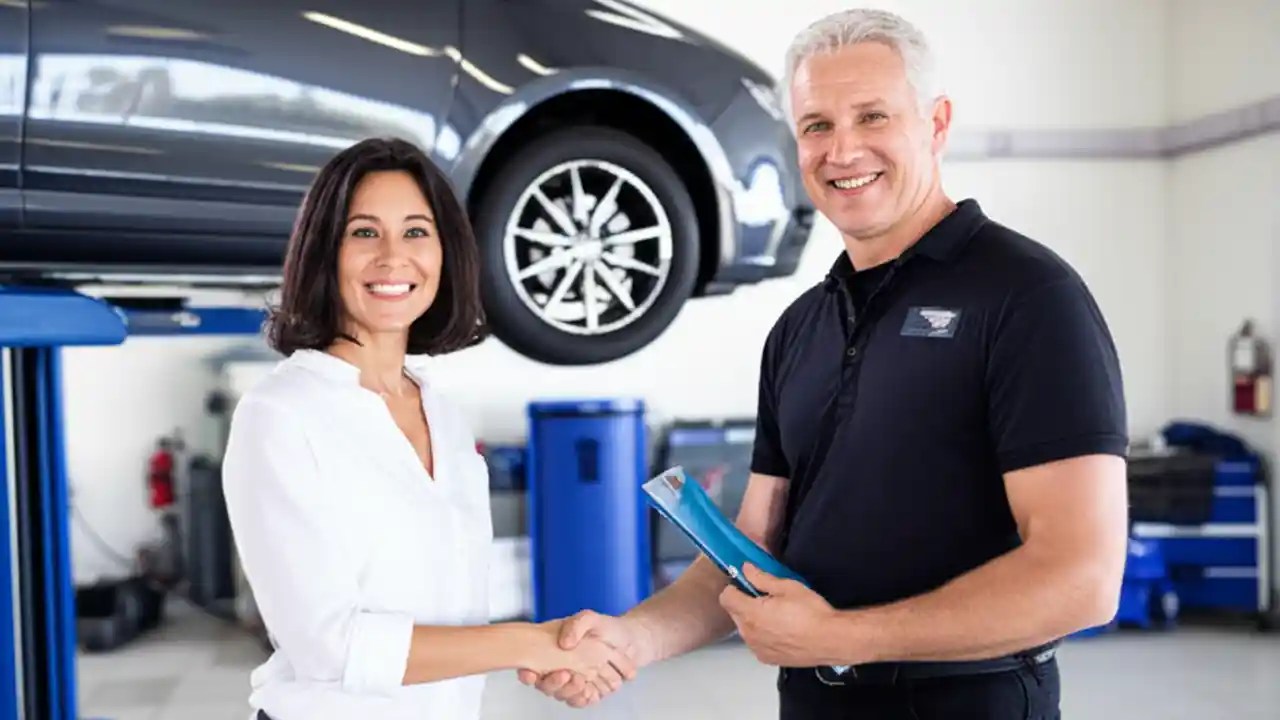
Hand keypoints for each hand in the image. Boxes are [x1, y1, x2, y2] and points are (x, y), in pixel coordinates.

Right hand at [517, 611, 648, 707]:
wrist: (632, 642)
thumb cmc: (608, 629)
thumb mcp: (590, 619)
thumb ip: (576, 625)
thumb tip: (565, 643)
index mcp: (554, 652)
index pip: (532, 666)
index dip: (526, 673)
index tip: (528, 672)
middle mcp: (560, 669)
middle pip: (545, 686)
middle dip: (552, 683)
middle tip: (564, 674)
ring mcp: (574, 682)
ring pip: (562, 696)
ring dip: (569, 691)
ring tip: (581, 681)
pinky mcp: (589, 692)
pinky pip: (581, 701)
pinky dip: (584, 698)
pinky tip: (590, 691)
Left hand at [718, 563, 838, 666]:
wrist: (830, 640)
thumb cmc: (811, 613)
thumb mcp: (788, 587)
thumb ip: (762, 578)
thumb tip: (746, 569)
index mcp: (751, 613)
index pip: (726, 597)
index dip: (734, 588)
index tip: (746, 584)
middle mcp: (749, 634)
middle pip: (734, 613)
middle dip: (744, 603)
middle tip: (766, 598)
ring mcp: (757, 648)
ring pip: (745, 629)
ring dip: (753, 620)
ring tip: (776, 615)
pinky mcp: (766, 659)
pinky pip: (756, 643)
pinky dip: (762, 636)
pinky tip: (781, 631)